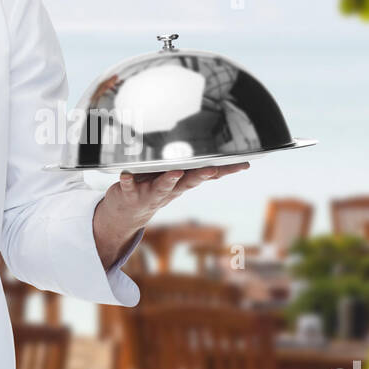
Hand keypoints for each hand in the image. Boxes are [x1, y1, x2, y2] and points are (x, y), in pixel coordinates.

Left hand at [93, 161, 250, 268]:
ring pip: (162, 187)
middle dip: (201, 175)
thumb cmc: (152, 189)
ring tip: (175, 172)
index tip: (243, 164)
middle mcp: (170, 190)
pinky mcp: (130, 193)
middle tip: (213, 168)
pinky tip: (125, 174)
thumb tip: (215, 154)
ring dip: (169, 180)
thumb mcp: (176, 180)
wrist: (125, 214)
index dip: (227, 170)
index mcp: (182, 182)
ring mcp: (150, 193)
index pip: (207, 175)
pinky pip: (128, 186)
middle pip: (189, 182)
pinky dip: (127, 181)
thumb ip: (192, 168)